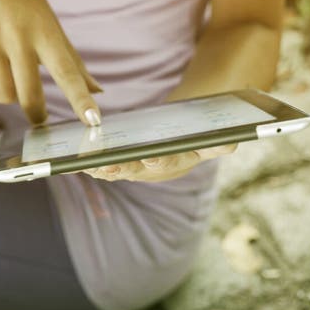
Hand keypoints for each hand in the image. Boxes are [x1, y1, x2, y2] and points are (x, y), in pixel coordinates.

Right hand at [0, 0, 102, 126]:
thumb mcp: (46, 17)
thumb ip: (69, 57)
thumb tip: (98, 90)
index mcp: (43, 26)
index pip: (67, 69)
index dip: (80, 97)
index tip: (93, 120)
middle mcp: (17, 32)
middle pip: (30, 94)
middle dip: (36, 113)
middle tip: (38, 118)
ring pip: (2, 93)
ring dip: (8, 94)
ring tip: (7, 75)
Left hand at [84, 143, 237, 181]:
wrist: (180, 143)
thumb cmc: (193, 139)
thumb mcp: (208, 141)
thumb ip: (218, 144)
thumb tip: (232, 142)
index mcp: (174, 162)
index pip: (167, 162)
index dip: (159, 160)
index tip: (151, 155)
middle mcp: (153, 169)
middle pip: (136, 169)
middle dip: (121, 167)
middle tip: (108, 164)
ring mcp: (136, 168)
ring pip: (116, 170)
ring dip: (101, 168)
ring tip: (87, 165)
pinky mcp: (121, 164)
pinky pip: (105, 166)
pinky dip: (93, 165)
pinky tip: (77, 163)